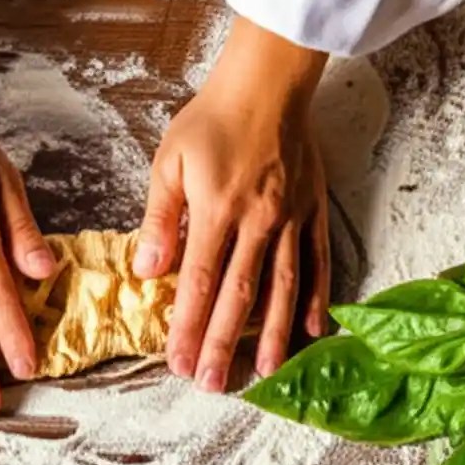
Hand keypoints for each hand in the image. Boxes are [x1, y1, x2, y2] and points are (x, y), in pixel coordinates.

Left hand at [134, 15, 330, 391]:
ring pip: (283, 287)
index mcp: (216, 209)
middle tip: (211, 383)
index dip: (187, 326)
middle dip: (222, 342)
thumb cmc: (212, 118)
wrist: (267, 82)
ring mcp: (291, 218)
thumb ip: (159, 220)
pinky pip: (318, 261)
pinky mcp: (313, 210)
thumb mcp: (169, 162)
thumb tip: (146, 270)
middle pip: (239, 295)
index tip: (177, 361)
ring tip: (265, 372)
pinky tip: (312, 329)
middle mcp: (258, 220)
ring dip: (273, 334)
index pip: (198, 281)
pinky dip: (316, 297)